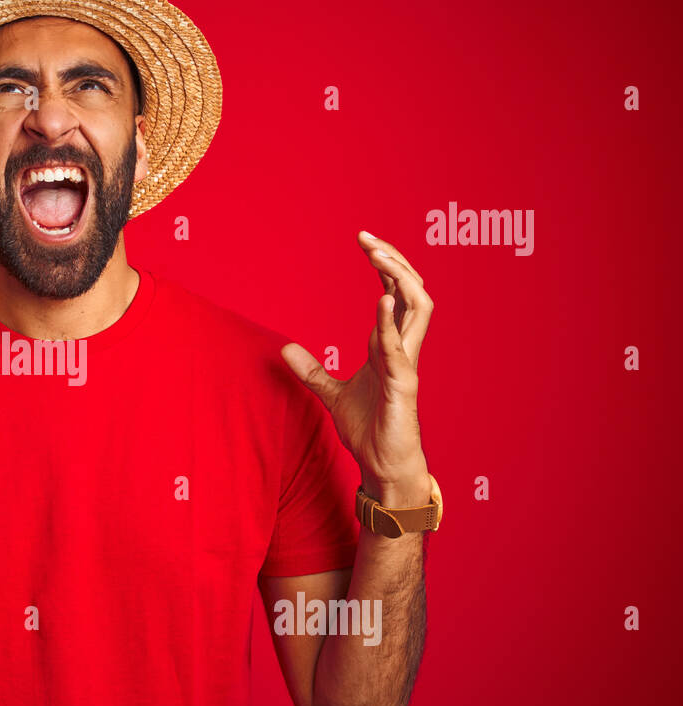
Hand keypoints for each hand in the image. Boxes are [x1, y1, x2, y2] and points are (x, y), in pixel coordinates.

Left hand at [280, 230, 433, 507]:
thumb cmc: (369, 430)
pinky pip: (401, 347)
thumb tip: (286, 349)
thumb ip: (313, 371)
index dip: (384, 266)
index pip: (395, 293)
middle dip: (394, 261)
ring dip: (400, 278)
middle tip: (367, 239)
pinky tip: (382, 301)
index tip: (364, 242)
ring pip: (419, 308)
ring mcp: (406, 364)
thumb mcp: (332, 394)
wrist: (381, 466)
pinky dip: (391, 323)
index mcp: (388, 345)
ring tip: (378, 256)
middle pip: (412, 291)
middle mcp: (402, 348)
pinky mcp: (404, 386)